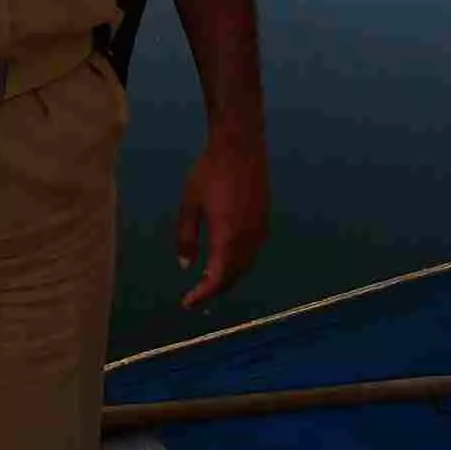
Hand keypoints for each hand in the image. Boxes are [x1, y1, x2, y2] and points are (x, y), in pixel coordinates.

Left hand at [175, 124, 269, 309]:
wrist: (241, 146)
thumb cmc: (209, 172)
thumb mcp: (189, 204)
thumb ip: (186, 237)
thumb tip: (184, 265)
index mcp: (227, 237)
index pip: (216, 279)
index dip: (202, 295)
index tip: (187, 303)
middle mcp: (248, 239)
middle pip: (233, 276)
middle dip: (215, 290)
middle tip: (196, 297)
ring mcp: (260, 231)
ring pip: (245, 266)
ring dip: (228, 278)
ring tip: (209, 283)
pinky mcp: (265, 221)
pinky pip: (253, 253)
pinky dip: (239, 264)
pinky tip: (226, 261)